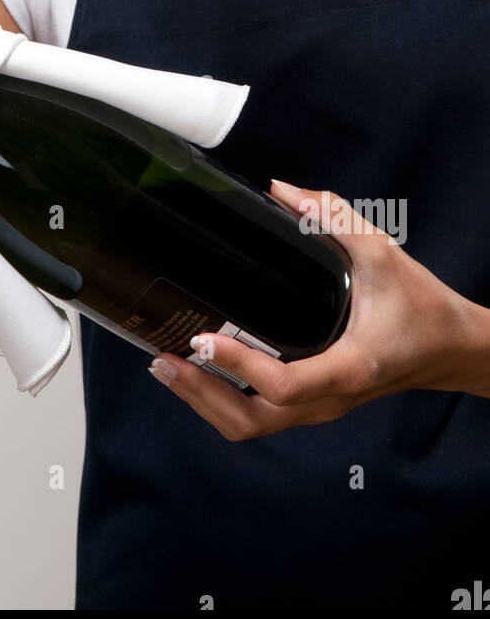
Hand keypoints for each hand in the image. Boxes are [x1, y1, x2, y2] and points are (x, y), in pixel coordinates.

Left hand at [146, 180, 489, 438]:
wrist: (452, 347)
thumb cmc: (422, 309)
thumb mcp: (382, 253)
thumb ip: (333, 217)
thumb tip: (283, 192)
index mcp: (348, 367)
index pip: (284, 384)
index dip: (238, 365)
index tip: (204, 337)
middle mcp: (329, 397)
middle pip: (252, 421)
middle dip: (201, 394)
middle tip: (166, 357)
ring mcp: (319, 408)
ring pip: (251, 426)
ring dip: (204, 402)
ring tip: (169, 366)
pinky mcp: (314, 405)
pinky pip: (260, 416)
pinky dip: (222, 400)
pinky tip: (201, 371)